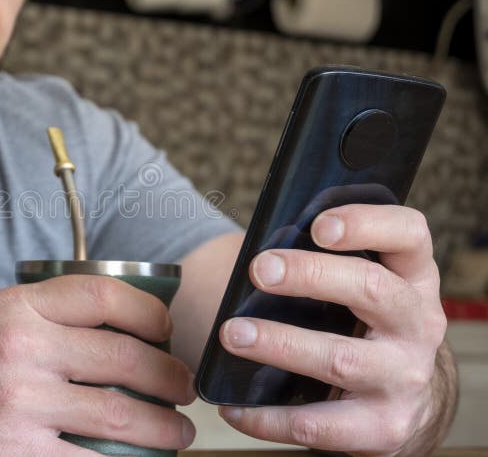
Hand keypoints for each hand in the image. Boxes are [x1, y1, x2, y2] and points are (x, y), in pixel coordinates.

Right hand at [0, 275, 195, 455]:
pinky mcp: (17, 456)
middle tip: (184, 390)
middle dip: (171, 379)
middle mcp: (22, 350)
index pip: (104, 296)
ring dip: (163, 430)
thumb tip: (126, 322)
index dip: (152, 313)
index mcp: (18, 308)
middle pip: (126, 360)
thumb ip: (52, 310)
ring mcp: (20, 406)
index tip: (166, 330)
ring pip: (120, 418)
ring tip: (176, 433)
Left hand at [217, 204, 450, 455]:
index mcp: (412, 277)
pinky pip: (320, 424)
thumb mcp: (363, 286)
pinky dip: (269, 417)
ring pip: (341, 358)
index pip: (408, 234)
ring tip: (232, 334)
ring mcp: (403, 378)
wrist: (405, 399)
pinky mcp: (382, 427)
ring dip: (280, 344)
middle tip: (259, 270)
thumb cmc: (364, 322)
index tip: (318, 225)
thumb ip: (327, 263)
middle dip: (309, 276)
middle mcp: (417, 324)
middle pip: (371, 289)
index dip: (367, 223)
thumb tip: (260, 254)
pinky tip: (233, 407)